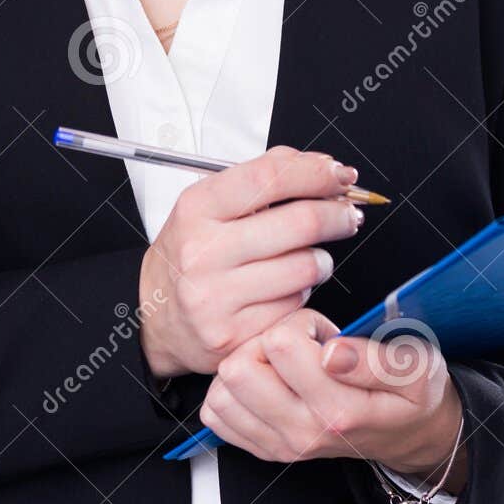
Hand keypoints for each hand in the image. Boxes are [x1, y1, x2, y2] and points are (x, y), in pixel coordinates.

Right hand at [139, 148, 364, 377]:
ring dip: (320, 260)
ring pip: (306, 268)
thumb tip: (324, 168)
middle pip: (301, 223)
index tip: (340, 175)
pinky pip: (295, 306)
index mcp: (197, 208)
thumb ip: (263, 179)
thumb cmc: (191, 253)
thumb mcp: (210, 204)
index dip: (316, 173)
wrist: (156, 316)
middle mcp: (202, 251)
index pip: (271, 176)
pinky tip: (283, 289)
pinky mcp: (232, 335)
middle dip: (338, 215)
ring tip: (307, 258)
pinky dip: (300, 294)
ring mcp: (215, 297)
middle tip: (348, 215)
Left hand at [198, 308, 467, 489]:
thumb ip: (373, 360)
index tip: (325, 334)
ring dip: (247, 366)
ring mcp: (281, 444)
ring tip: (285, 366)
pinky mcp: (265, 447)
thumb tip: (331, 352)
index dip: (301, 323)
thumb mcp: (414, 368)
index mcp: (338, 410)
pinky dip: (233, 391)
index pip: (279, 344)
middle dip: (264, 341)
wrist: (408, 436)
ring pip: (222, 391)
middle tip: (299, 346)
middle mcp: (303, 432)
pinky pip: (218, 414)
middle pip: (237, 368)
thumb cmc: (411, 396)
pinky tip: (266, 382)